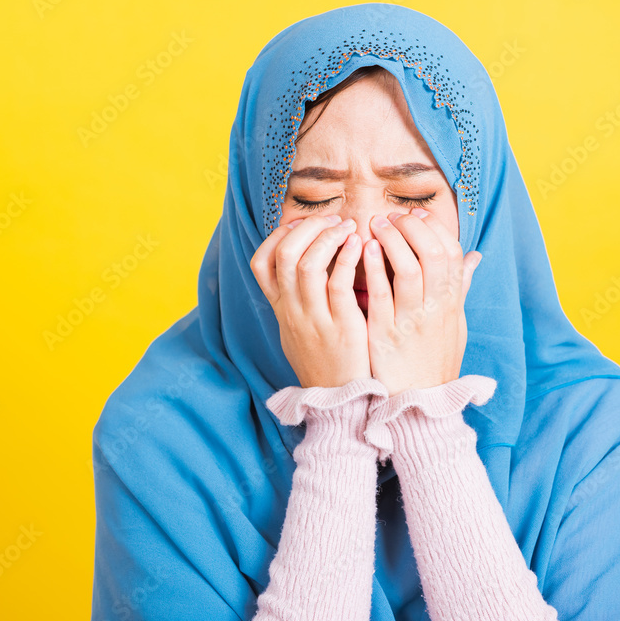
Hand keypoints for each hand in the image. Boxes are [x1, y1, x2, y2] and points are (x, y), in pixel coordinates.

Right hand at [250, 213, 369, 387]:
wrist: (339, 402)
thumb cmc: (324, 362)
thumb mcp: (297, 332)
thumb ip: (295, 302)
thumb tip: (299, 269)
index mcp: (281, 310)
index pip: (261, 263)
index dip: (278, 236)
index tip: (301, 225)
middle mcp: (292, 311)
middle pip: (284, 255)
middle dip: (307, 228)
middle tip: (333, 219)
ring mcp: (314, 319)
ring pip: (307, 264)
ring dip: (327, 237)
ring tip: (348, 226)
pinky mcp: (341, 327)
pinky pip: (338, 283)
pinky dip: (347, 257)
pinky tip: (359, 244)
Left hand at [362, 207, 481, 396]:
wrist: (419, 403)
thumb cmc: (434, 360)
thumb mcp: (455, 323)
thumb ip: (460, 287)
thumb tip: (475, 257)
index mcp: (451, 302)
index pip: (451, 253)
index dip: (434, 228)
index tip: (416, 213)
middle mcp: (435, 308)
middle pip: (432, 254)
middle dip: (412, 227)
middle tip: (392, 216)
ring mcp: (411, 321)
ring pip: (409, 269)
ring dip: (392, 240)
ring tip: (376, 225)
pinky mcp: (386, 334)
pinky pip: (382, 295)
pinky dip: (376, 268)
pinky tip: (365, 249)